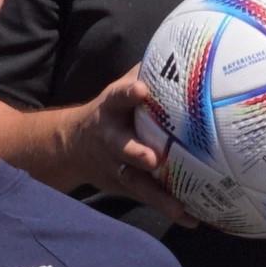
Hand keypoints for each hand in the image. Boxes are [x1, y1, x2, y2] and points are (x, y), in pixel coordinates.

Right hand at [80, 74, 197, 225]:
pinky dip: (170, 208)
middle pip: (123, 147)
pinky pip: (149, 198)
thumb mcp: (119, 92)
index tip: (140, 90)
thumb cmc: (110, 113)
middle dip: (136, 153)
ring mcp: (118, 166)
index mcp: (111, 110)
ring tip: (180, 208)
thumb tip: (180, 48)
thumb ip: (143, 74)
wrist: (72, 147)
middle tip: (152, 159)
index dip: (128, 94)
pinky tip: (193, 218)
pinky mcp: (126, 186)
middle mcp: (112, 139)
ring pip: (137, 182)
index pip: (118, 97)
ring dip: (158, 195)